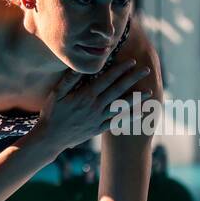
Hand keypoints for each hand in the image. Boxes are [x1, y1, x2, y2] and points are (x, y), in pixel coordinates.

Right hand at [33, 60, 151, 153]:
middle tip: (146, 70)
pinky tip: (140, 114)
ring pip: (121, 106)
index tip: (131, 62)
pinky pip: (117, 122)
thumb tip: (81, 65)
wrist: (50, 138)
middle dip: (133, 79)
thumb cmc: (51, 114)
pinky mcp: (98, 129)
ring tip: (149, 92)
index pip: (107, 79)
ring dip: (136, 99)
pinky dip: (129, 118)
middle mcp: (95, 106)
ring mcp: (98, 119)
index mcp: (86, 95)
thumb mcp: (56, 93)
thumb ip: (69, 79)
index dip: (120, 69)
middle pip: (118, 90)